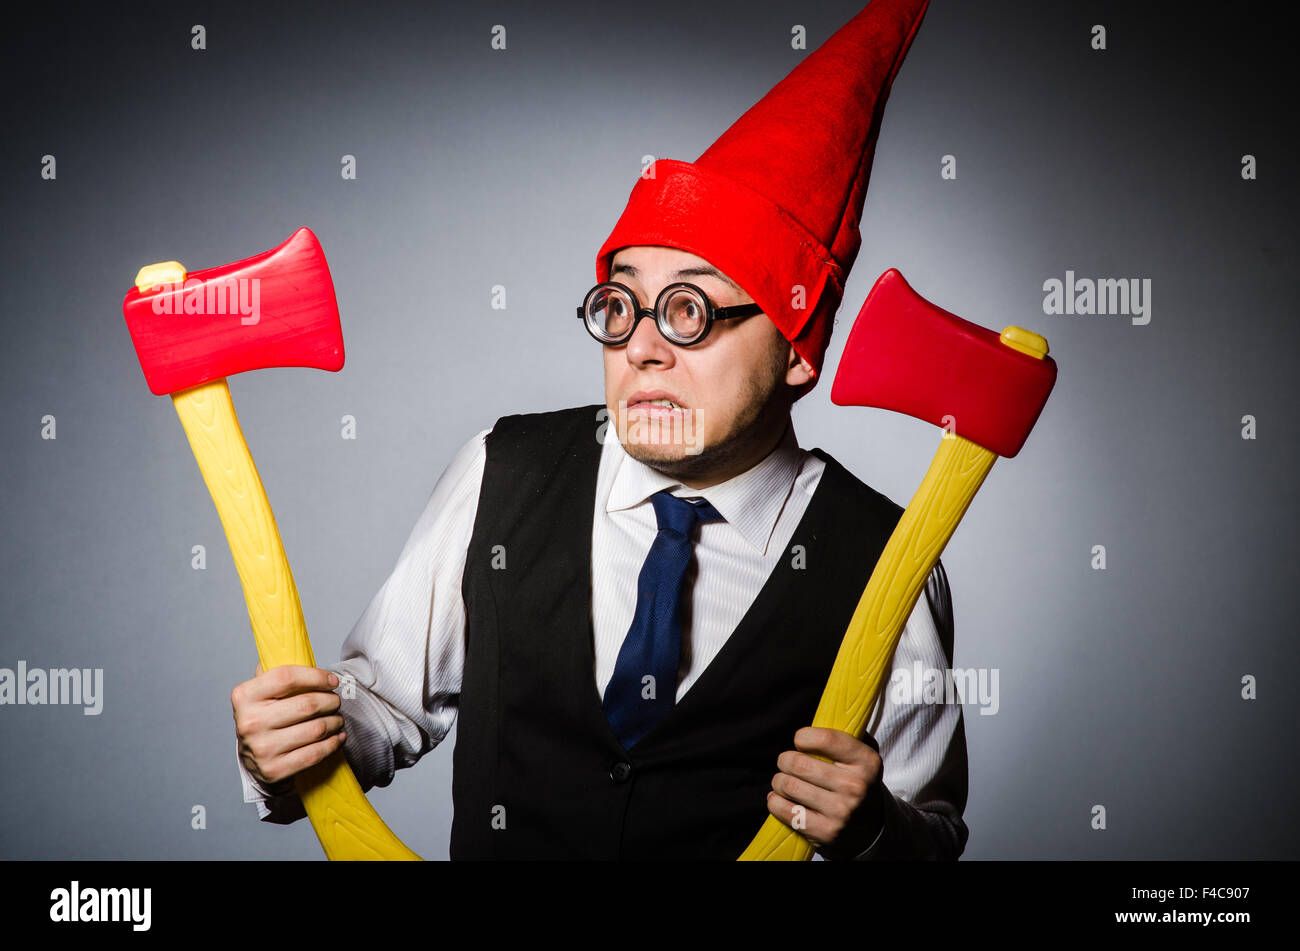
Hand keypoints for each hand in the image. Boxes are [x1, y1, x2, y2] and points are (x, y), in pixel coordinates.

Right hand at [232, 663, 345, 789]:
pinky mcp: (274, 770)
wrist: (252, 759)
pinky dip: (333, 744)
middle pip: (307, 704)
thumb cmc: (265, 716)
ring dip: (335, 722)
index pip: (287, 676)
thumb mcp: (262, 692)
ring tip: (338, 719)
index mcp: (244, 696)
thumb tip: (290, 639)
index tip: (332, 680)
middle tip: (337, 701)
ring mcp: (261, 748)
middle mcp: (249, 722)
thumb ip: (275, 670)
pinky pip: (315, 753)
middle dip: (330, 701)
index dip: (316, 676)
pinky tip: (338, 737)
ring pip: (316, 729)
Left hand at [766, 726, 885, 859]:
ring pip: (788, 785)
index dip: (804, 737)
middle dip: (785, 760)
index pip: (826, 739)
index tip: (800, 741)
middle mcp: (856, 787)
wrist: (871, 829)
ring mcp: (841, 812)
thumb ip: (851, 733)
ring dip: (779, 781)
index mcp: (867, 762)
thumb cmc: (859, 784)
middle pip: (799, 763)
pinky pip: (785, 810)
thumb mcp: (865, 757)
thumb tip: (831, 712)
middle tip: (786, 762)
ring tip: (783, 780)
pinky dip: (775, 801)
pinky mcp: (825, 832)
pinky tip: (779, 798)